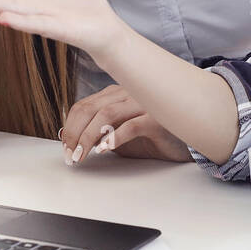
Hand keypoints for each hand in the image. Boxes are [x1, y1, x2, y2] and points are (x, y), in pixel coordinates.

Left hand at [60, 84, 191, 164]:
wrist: (185, 143)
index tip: (65, 147)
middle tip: (70, 155)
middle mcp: (128, 93)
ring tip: (82, 156)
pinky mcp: (157, 118)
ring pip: (107, 114)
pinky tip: (105, 149)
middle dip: (76, 133)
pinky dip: (115, 137)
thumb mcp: (119, 136)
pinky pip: (132, 125)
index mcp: (116, 94)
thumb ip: (97, 133)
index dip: (70, 126)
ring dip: (89, 136)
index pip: (84, 105)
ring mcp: (144, 103)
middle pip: (91, 108)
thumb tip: (70, 139)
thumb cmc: (151, 138)